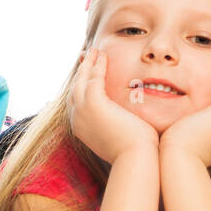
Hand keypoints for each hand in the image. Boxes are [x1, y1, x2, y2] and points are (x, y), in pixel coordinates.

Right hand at [68, 48, 158, 164]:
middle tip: (87, 56)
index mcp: (81, 128)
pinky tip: (103, 56)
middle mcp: (77, 120)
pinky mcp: (94, 104)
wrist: (136, 158)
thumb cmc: (135, 152)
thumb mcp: (120, 136)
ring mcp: (82, 112)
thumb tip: (127, 121)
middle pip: (75, 89)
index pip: (76, 101)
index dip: (81, 85)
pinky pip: (93, 79)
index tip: (88, 74)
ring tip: (94, 51)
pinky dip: (97, 66)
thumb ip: (118, 125)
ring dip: (88, 64)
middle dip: (81, 72)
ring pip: (81, 81)